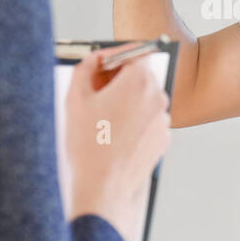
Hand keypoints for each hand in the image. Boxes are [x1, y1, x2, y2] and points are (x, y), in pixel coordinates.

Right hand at [64, 45, 170, 240]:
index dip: (116, 56)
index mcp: (139, 81)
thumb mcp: (76, 98)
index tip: (104, 61)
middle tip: (96, 91)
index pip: (135, 53)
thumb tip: (93, 59)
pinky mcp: (163, 139)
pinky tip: (115, 135)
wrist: (103, 187)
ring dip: (127, 102)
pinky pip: (149, 121)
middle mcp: (158, 97)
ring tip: (103, 120)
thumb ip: (85, 68)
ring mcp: (163, 120)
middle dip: (119, 80)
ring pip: (144, 100)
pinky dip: (135, 122)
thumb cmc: (89, 145)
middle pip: (141, 76)